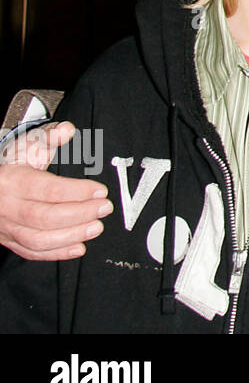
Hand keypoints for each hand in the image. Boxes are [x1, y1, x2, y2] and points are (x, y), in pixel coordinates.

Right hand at [0, 122, 111, 259]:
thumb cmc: (9, 166)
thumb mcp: (25, 146)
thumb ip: (48, 137)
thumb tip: (68, 129)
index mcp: (13, 181)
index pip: (48, 190)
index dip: (77, 192)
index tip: (101, 190)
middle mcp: (7, 207)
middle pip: (45, 217)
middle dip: (80, 214)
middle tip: (105, 208)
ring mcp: (7, 227)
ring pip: (39, 239)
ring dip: (72, 235)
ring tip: (97, 227)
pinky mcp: (9, 241)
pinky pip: (32, 252)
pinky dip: (57, 253)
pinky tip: (79, 248)